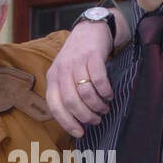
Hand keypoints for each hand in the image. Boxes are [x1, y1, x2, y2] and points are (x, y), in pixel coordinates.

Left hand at [46, 14, 126, 136]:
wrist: (90, 29)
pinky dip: (105, 91)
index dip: (67, 122)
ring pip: (85, 93)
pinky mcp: (92, 56)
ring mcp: (77, 62)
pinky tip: (109, 94)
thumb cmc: (78, 58)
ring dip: (97, 105)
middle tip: (96, 120)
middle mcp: (62, 71)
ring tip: (104, 108)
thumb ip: (65, 92)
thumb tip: (74, 121)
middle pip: (71, 102)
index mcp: (53, 78)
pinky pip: (99, 80)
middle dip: (85, 116)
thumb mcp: (64, 74)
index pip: (55, 106)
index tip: (80, 133)